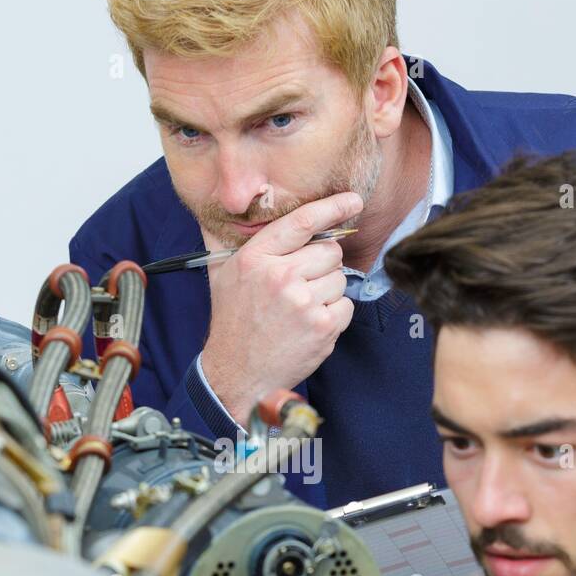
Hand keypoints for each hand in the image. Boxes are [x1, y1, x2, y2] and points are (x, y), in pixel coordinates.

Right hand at [199, 190, 362, 423]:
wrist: (236, 373)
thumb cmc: (232, 322)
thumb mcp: (223, 275)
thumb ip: (229, 240)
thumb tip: (223, 206)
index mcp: (256, 258)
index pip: (302, 222)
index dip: (332, 208)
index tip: (352, 201)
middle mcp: (280, 277)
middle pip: (330, 250)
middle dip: (323, 264)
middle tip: (302, 285)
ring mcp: (303, 303)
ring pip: (340, 277)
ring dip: (327, 291)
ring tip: (301, 308)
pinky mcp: (321, 327)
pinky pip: (346, 305)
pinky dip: (334, 315)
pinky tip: (310, 324)